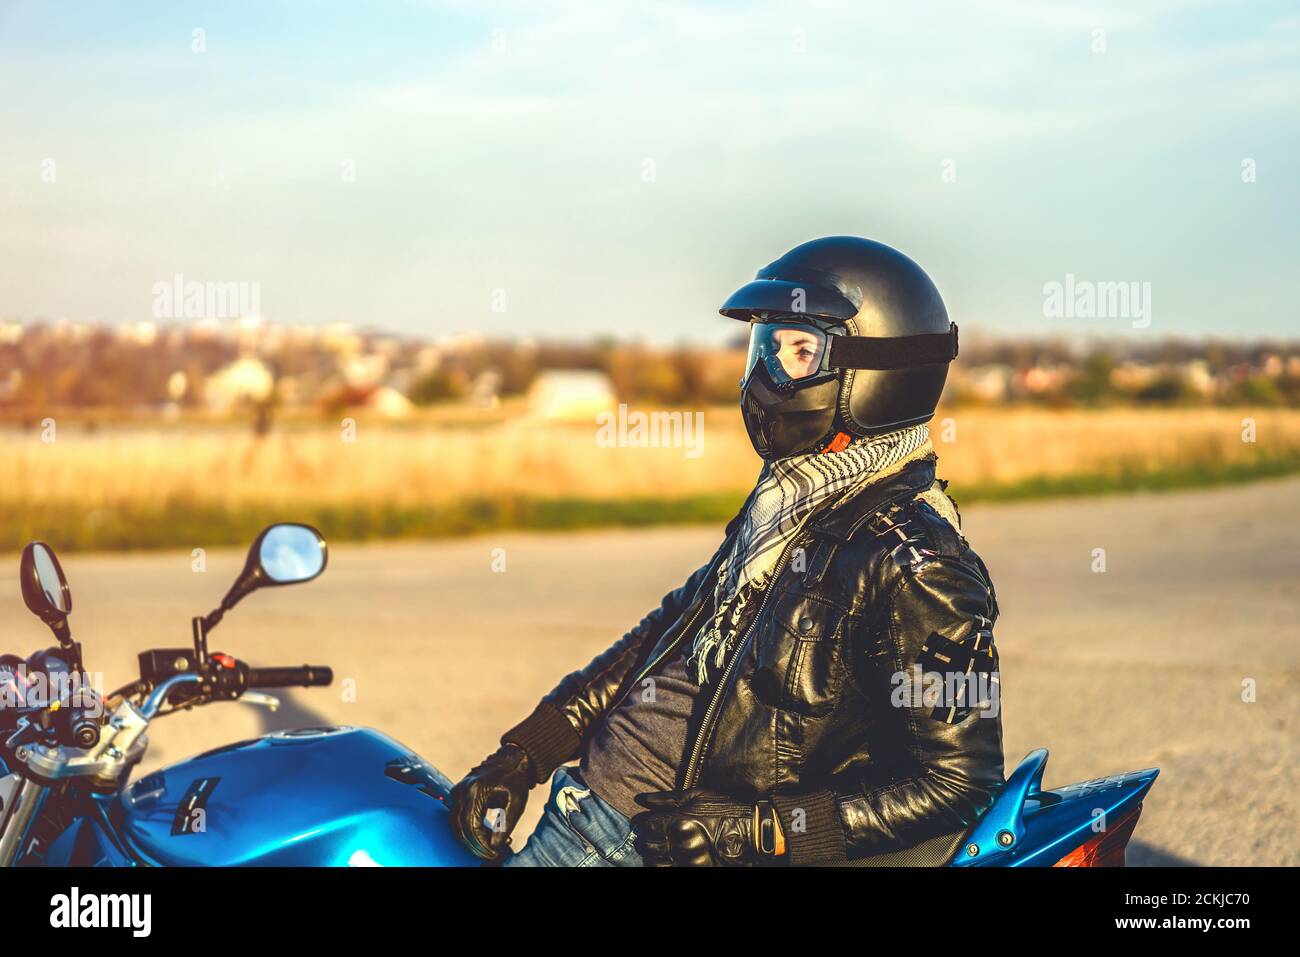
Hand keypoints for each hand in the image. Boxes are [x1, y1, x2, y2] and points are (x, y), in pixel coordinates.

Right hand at [449, 744, 532, 861]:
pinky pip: (457, 815)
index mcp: (475, 791)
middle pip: (460, 826)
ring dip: (468, 838)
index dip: (480, 843)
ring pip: (455, 822)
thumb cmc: (515, 779)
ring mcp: (458, 790)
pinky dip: (466, 828)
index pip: (471, 826)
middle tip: (488, 853)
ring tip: (486, 846)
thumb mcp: (515, 804)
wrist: (511, 759)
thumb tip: (494, 846)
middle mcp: (462, 790)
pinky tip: (481, 835)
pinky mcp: (459, 792)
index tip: (492, 852)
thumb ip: (504, 826)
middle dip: (474, 844)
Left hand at [632, 789, 784, 865]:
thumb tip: (642, 799)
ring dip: (652, 856)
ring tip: (658, 849)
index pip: (646, 825)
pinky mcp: (694, 871)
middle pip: (647, 846)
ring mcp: (687, 861)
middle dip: (645, 840)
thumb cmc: (725, 810)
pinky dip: (664, 866)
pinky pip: (669, 872)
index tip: (646, 822)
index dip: (643, 823)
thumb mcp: (697, 796)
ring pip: (655, 863)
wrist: (751, 833)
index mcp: (678, 821)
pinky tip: (669, 859)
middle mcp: (680, 843)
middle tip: (651, 836)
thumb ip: (667, 798)